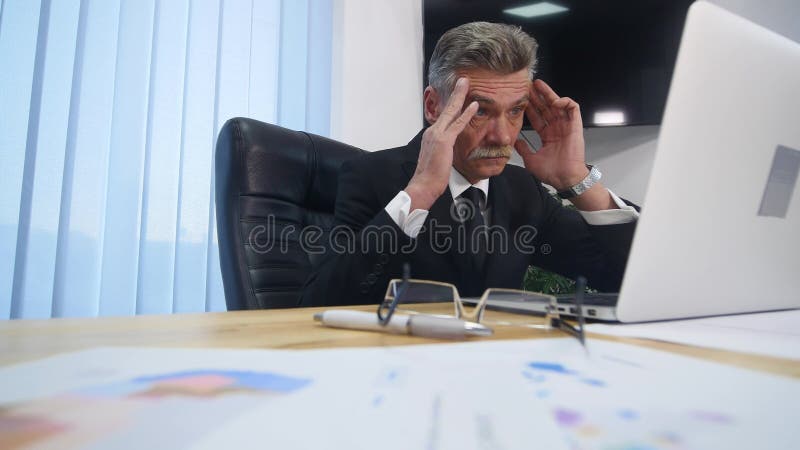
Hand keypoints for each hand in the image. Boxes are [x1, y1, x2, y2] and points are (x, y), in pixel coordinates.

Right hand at [406, 78, 477, 209]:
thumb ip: (442, 149)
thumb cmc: (430, 176)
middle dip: (455, 93)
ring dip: (460, 96)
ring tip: (466, 84)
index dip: (451, 104)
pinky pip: (458, 124)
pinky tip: (474, 105)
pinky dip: (466, 114)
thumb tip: (448, 148)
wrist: (423, 185)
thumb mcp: (436, 158)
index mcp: (430, 135)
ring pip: (451, 111)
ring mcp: (437, 135)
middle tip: (463, 80)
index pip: (443, 116)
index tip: (457, 95)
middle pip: (446, 108)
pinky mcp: (444, 141)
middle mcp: (432, 131)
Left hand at [513, 79, 587, 189]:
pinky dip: (565, 101)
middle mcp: (557, 128)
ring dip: (548, 93)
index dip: (529, 107)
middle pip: (546, 107)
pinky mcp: (575, 125)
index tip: (520, 98)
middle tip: (527, 85)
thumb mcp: (530, 159)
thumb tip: (515, 142)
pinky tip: (555, 101)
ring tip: (538, 85)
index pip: (537, 117)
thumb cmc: (551, 172)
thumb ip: (523, 149)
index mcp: (548, 135)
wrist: (564, 178)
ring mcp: (566, 126)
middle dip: (536, 96)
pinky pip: (573, 108)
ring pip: (558, 104)